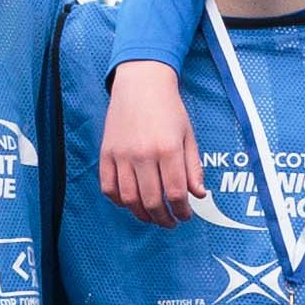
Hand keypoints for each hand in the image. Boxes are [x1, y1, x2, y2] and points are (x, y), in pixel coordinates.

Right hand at [99, 62, 200, 223]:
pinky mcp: (106, 152)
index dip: (182, 211)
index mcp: (168, 149)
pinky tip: (130, 202)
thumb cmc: (169, 108)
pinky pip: (108, 187)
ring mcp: (122, 154)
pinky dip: (119, 201)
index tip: (185, 216)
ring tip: (152, 217)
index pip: (175, 194)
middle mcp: (143, 154)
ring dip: (142, 214)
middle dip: (163, 219)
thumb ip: (193, 167)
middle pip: (152, 201)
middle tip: (170, 222)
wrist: (141, 82)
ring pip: (129, 199)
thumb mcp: (188, 135)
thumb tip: (198, 195)